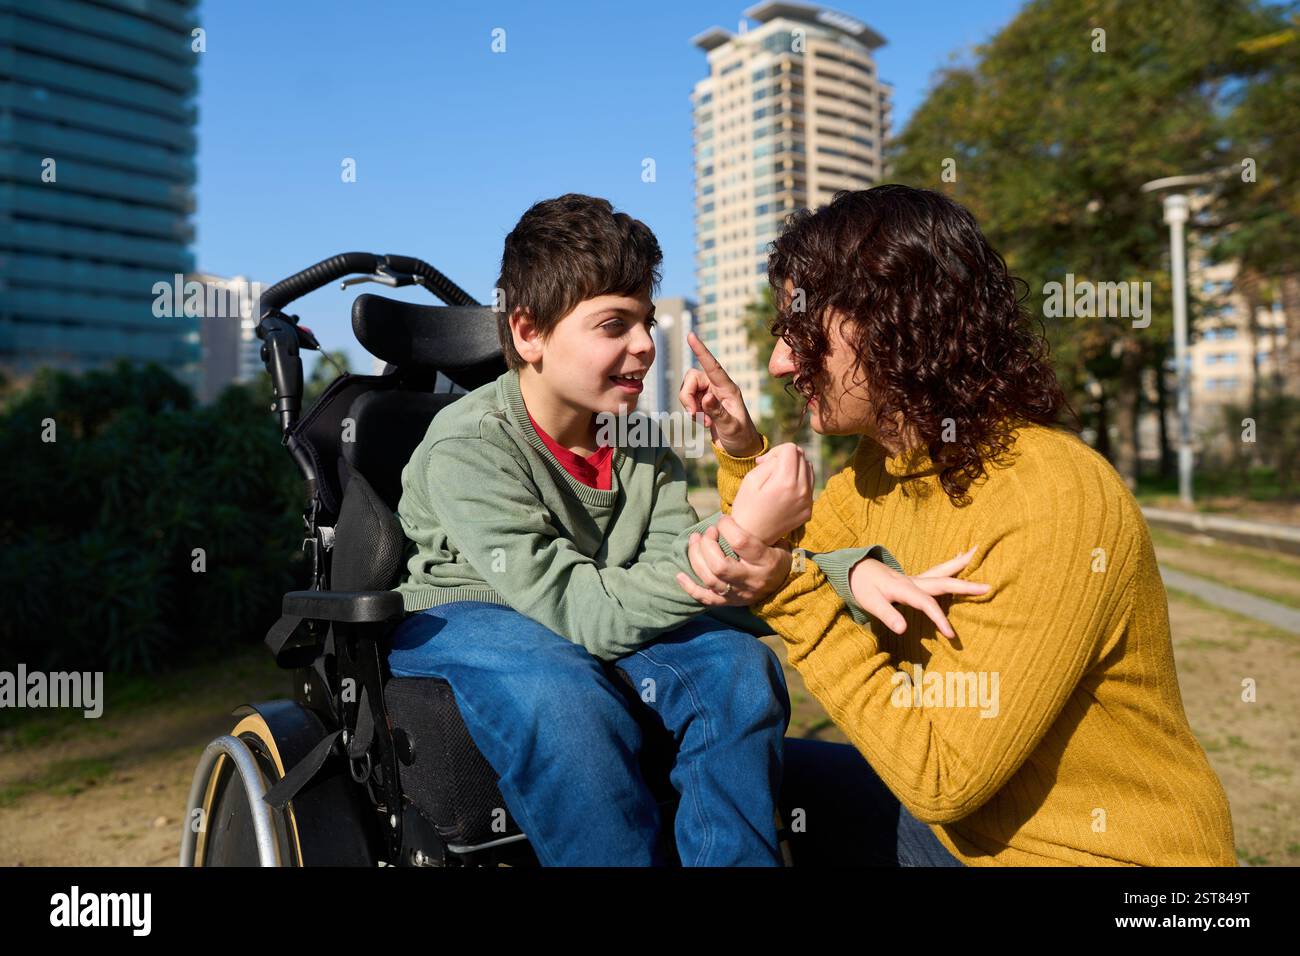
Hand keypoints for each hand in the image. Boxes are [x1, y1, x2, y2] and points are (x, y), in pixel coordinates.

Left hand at [675, 522, 790, 606]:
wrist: (786, 588)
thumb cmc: (777, 558)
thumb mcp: (777, 542)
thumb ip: (758, 531)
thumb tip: (733, 514)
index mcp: (765, 561)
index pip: (741, 543)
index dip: (727, 527)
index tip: (723, 519)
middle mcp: (750, 580)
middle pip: (719, 565)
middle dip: (707, 545)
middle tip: (708, 532)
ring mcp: (738, 594)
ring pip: (709, 579)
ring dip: (695, 558)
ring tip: (694, 541)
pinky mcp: (729, 603)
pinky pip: (705, 599)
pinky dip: (689, 587)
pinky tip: (680, 574)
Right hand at [679, 331, 762, 456]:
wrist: (740, 449)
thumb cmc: (740, 437)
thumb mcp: (730, 427)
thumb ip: (717, 412)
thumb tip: (705, 398)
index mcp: (728, 389)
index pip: (712, 366)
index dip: (701, 351)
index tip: (691, 336)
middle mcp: (718, 387)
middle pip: (692, 378)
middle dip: (687, 395)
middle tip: (693, 414)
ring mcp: (710, 394)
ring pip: (688, 389)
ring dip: (688, 405)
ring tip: (702, 421)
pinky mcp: (704, 402)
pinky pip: (688, 399)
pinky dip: (691, 411)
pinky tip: (704, 422)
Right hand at [729, 443, 813, 545]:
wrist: (751, 537)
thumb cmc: (746, 506)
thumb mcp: (751, 478)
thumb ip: (771, 461)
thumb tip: (785, 456)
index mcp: (786, 482)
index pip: (791, 449)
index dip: (776, 451)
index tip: (764, 463)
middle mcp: (802, 491)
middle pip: (802, 457)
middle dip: (786, 458)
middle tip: (770, 470)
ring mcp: (808, 502)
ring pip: (809, 469)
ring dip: (795, 469)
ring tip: (778, 480)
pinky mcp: (809, 510)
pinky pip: (809, 485)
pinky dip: (799, 482)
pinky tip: (784, 492)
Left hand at [848, 547, 991, 639]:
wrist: (854, 569)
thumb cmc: (862, 587)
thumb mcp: (870, 603)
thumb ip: (887, 615)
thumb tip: (903, 629)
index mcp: (904, 588)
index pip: (927, 604)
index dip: (940, 619)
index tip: (951, 635)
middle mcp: (913, 580)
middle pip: (943, 582)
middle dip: (965, 586)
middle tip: (988, 586)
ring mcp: (915, 578)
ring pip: (942, 571)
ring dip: (961, 564)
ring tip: (979, 553)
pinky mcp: (915, 578)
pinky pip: (938, 571)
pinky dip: (952, 566)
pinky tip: (963, 558)